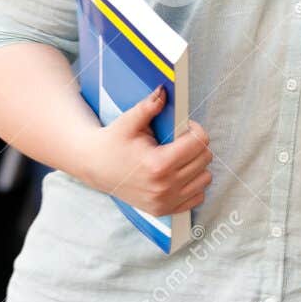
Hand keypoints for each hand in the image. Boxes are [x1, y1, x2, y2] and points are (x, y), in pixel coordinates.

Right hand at [78, 87, 212, 216]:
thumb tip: (164, 91)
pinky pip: (198, 197)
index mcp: (158, 164)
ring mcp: (165, 201)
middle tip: (180, 139)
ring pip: (205, 178)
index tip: (184, 127)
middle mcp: (164, 186)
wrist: (95, 167)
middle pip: (205, 159)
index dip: (194, 129)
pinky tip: (178, 173)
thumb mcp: (128, 122)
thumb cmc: (113, 142)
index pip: (199, 142)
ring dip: (197, 165)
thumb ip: (148, 107)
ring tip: (179, 156)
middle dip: (196, 145)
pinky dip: (193, 184)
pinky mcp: (164, 210)